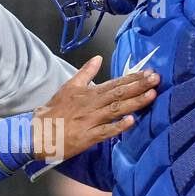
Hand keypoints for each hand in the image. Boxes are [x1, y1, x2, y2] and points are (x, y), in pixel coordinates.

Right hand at [32, 56, 157, 161]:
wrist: (37, 131)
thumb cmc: (54, 111)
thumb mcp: (68, 87)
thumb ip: (85, 73)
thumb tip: (98, 58)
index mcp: (88, 92)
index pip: (115, 83)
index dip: (133, 78)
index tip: (149, 72)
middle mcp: (92, 104)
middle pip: (119, 94)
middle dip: (139, 86)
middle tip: (157, 79)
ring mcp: (90, 120)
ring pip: (115, 109)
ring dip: (134, 102)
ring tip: (151, 95)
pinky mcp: (87, 137)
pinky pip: (105, 131)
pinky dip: (118, 126)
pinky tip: (131, 122)